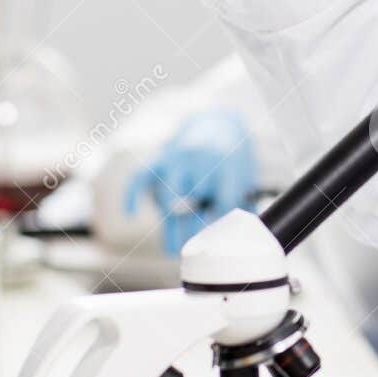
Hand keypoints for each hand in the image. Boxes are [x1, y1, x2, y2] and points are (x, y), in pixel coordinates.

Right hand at [125, 108, 258, 254]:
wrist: (217, 122)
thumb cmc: (231, 159)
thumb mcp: (246, 178)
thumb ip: (243, 207)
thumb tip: (244, 238)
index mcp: (228, 163)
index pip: (224, 202)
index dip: (221, 228)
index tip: (218, 247)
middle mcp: (199, 159)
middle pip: (193, 203)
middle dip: (192, 232)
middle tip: (194, 254)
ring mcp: (176, 158)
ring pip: (167, 197)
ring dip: (171, 224)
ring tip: (174, 248)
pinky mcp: (159, 158)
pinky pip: (140, 177)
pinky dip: (132, 194)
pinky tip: (131, 213)